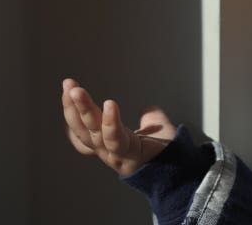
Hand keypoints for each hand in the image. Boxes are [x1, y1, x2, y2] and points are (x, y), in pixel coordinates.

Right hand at [61, 78, 177, 176]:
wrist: (184, 168)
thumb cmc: (168, 153)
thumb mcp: (156, 130)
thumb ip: (150, 118)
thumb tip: (148, 109)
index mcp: (110, 145)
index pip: (83, 132)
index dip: (73, 114)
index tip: (68, 92)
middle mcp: (108, 152)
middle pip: (83, 130)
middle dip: (72, 107)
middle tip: (67, 84)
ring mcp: (116, 156)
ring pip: (94, 133)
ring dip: (83, 111)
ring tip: (77, 90)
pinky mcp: (129, 157)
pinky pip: (116, 139)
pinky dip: (111, 122)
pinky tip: (109, 104)